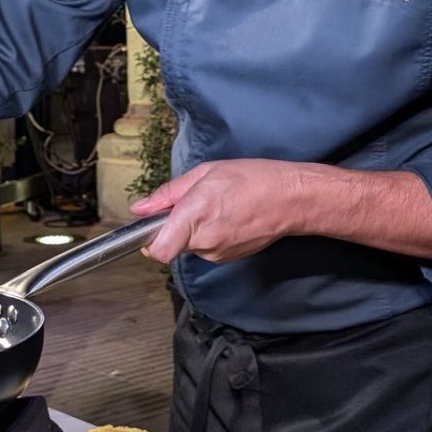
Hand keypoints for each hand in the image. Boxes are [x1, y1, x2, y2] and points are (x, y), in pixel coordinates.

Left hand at [130, 159, 311, 263]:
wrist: (291, 199)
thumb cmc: (252, 179)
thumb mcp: (204, 173)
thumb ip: (168, 194)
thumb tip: (140, 208)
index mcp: (195, 216)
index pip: (158, 250)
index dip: (149, 240)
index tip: (152, 225)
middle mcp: (205, 241)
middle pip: (171, 245)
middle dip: (174, 227)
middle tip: (192, 204)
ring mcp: (218, 254)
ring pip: (190, 247)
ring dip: (193, 230)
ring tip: (216, 207)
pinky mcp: (229, 258)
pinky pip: (207, 248)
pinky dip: (209, 235)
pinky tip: (227, 217)